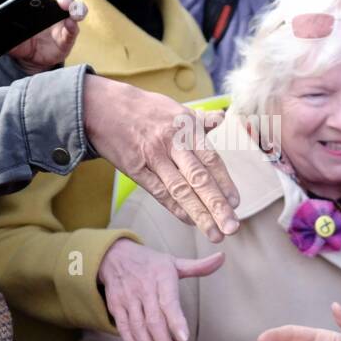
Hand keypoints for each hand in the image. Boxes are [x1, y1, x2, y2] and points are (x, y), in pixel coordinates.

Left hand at [0, 0, 85, 72]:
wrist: (28, 62)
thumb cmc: (15, 42)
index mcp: (28, 1)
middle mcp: (47, 6)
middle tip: (60, 1)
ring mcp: (59, 20)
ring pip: (72, 6)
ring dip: (75, 6)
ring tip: (71, 11)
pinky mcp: (67, 36)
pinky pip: (73, 28)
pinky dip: (74, 26)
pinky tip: (71, 25)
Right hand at [82, 75, 239, 241]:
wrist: (103, 107)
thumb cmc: (145, 109)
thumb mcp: (176, 108)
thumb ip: (200, 119)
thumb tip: (221, 118)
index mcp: (186, 127)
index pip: (210, 159)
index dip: (225, 182)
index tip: (237, 203)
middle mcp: (172, 143)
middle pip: (198, 178)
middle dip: (217, 205)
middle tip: (232, 227)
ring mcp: (153, 158)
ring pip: (180, 190)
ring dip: (199, 214)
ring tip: (214, 233)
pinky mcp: (135, 169)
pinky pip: (158, 192)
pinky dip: (175, 208)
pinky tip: (190, 221)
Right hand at [98, 238, 224, 340]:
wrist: (113, 255)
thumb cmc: (150, 263)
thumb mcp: (173, 262)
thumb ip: (197, 267)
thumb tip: (221, 258)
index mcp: (160, 277)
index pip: (168, 301)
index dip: (175, 320)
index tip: (184, 338)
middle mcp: (143, 288)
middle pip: (153, 320)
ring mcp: (128, 299)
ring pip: (138, 328)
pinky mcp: (116, 307)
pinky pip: (124, 329)